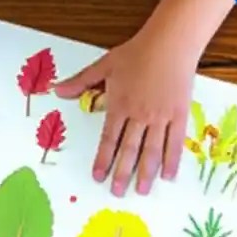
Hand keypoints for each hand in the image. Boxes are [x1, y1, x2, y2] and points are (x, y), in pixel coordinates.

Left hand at [53, 30, 192, 197]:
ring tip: (141, 190)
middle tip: (117, 192)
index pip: (108, 139)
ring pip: (151, 151)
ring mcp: (160, 117)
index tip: (98, 176)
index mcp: (119, 105)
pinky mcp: (179, 115)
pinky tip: (168, 175)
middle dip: (122, 173)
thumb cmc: (137, 52)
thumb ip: (82, 81)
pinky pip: (175, 142)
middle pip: (129, 150)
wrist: (170, 43)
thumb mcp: (105, 64)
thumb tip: (58, 91)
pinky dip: (172, 160)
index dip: (103, 159)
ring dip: (145, 173)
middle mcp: (139, 115)